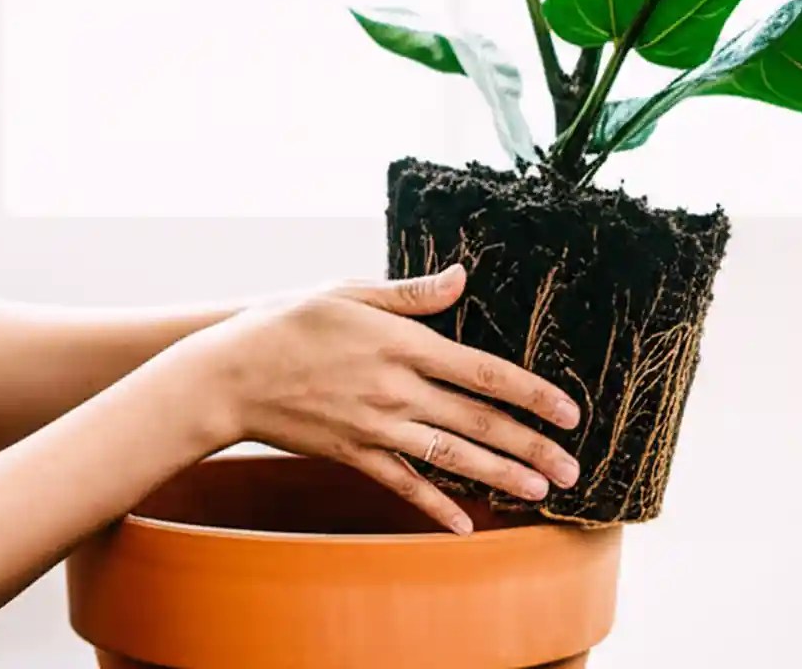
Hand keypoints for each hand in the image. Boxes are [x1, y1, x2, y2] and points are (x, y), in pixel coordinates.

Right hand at [177, 265, 581, 534]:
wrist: (228, 374)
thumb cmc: (288, 322)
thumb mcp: (349, 291)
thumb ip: (411, 293)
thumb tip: (462, 276)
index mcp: (403, 344)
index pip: (484, 372)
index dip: (533, 393)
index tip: (570, 412)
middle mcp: (397, 389)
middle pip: (479, 421)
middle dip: (532, 446)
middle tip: (573, 469)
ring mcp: (376, 426)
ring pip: (451, 457)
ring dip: (500, 475)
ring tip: (542, 492)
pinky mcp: (353, 454)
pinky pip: (403, 484)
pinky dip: (436, 506)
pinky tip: (466, 525)